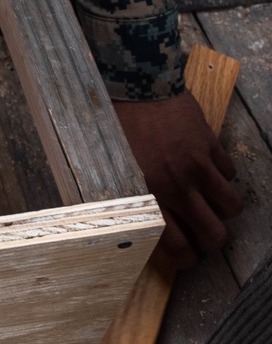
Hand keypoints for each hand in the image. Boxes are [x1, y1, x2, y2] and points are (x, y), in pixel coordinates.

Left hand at [114, 92, 242, 268]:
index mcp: (148, 195)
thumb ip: (130, 197)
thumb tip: (142, 223)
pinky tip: (208, 168)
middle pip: (213, 234)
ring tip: (211, 202)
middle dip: (213, 242)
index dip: (188, 259)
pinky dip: (223, 174)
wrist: (133, 84)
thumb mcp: (112, 167)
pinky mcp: (210, 144)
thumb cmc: (115, 124)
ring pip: (230, 206)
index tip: (188, 256)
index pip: (179, 246)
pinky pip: (230, 172)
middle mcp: (177, 186)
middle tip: (205, 235)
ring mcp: (198, 165)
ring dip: (223, 209)